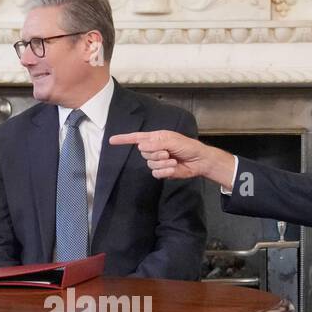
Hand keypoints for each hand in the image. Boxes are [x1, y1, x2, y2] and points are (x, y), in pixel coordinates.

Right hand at [109, 130, 234, 187]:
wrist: (199, 161)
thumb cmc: (187, 146)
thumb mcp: (172, 140)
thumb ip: (156, 142)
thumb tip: (140, 144)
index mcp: (155, 138)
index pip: (136, 138)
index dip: (124, 139)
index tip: (112, 140)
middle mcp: (154, 149)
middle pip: (143, 152)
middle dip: (155, 153)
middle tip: (168, 152)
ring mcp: (158, 161)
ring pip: (149, 163)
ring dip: (162, 162)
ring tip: (172, 160)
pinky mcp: (162, 171)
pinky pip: (155, 173)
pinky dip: (164, 171)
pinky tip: (173, 167)